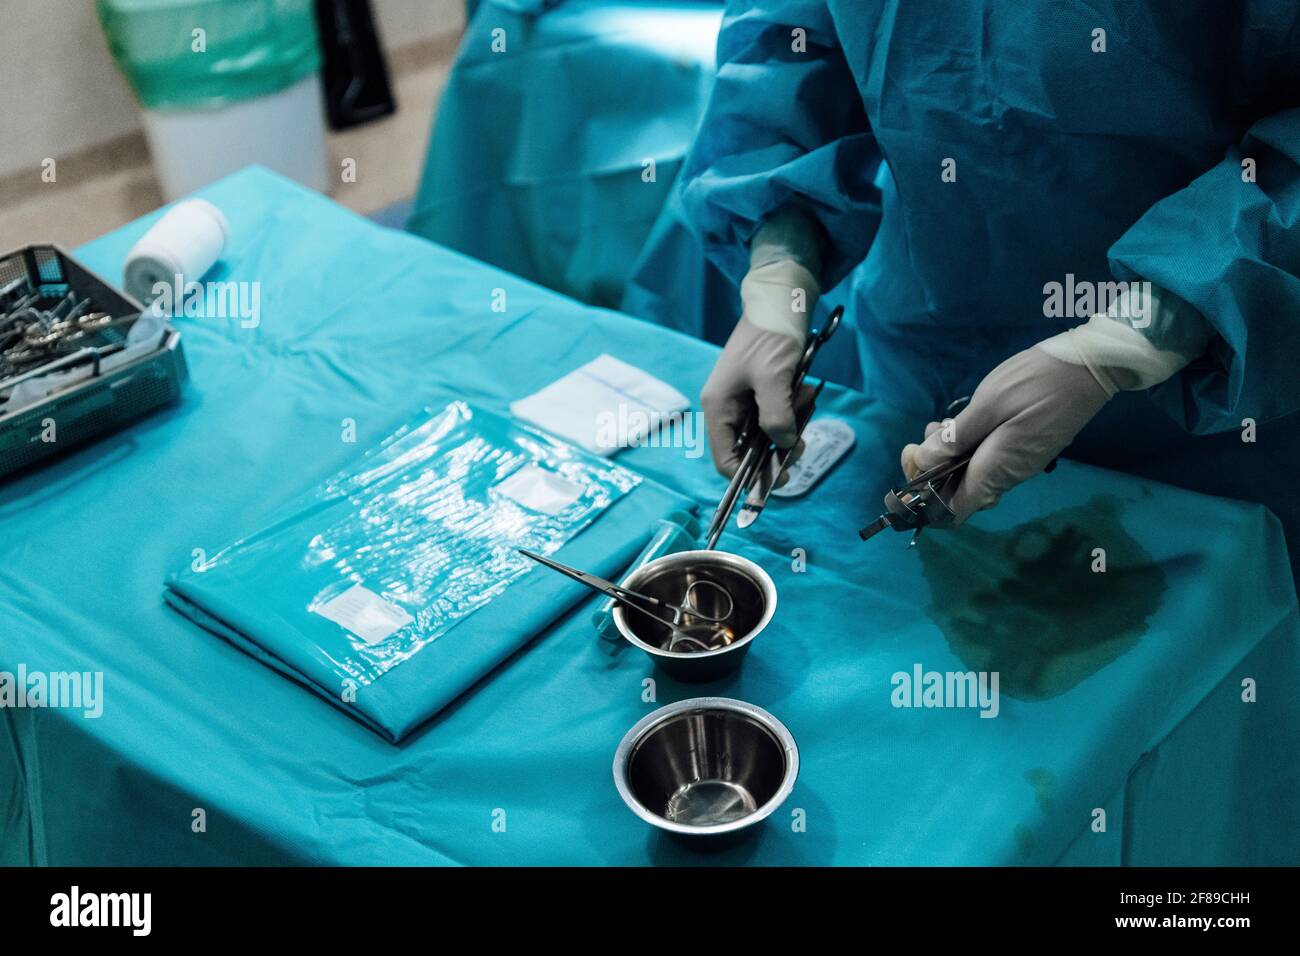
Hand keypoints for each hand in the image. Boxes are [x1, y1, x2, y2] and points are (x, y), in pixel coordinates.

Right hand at [700, 318, 804, 476]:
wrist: (782, 297)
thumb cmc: (771, 334)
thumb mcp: (773, 378)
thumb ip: (776, 417)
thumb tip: (784, 445)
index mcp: (718, 406)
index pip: (725, 460)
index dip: (751, 476)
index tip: (782, 478)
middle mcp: (727, 407)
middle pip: (748, 449)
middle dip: (777, 447)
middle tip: (802, 441)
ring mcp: (744, 398)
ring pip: (766, 432)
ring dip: (789, 425)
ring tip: (805, 402)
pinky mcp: (761, 389)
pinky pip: (777, 413)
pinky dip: (793, 409)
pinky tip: (803, 392)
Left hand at [900, 346, 1110, 521]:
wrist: (1090, 368)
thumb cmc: (1036, 383)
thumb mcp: (987, 405)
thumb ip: (955, 439)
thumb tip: (923, 463)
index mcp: (996, 470)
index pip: (953, 510)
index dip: (924, 500)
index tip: (910, 470)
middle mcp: (1007, 475)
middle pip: (958, 492)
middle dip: (931, 471)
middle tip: (922, 437)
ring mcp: (1017, 463)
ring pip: (970, 473)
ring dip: (947, 455)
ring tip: (939, 425)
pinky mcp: (1023, 449)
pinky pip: (986, 459)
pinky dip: (966, 446)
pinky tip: (960, 423)